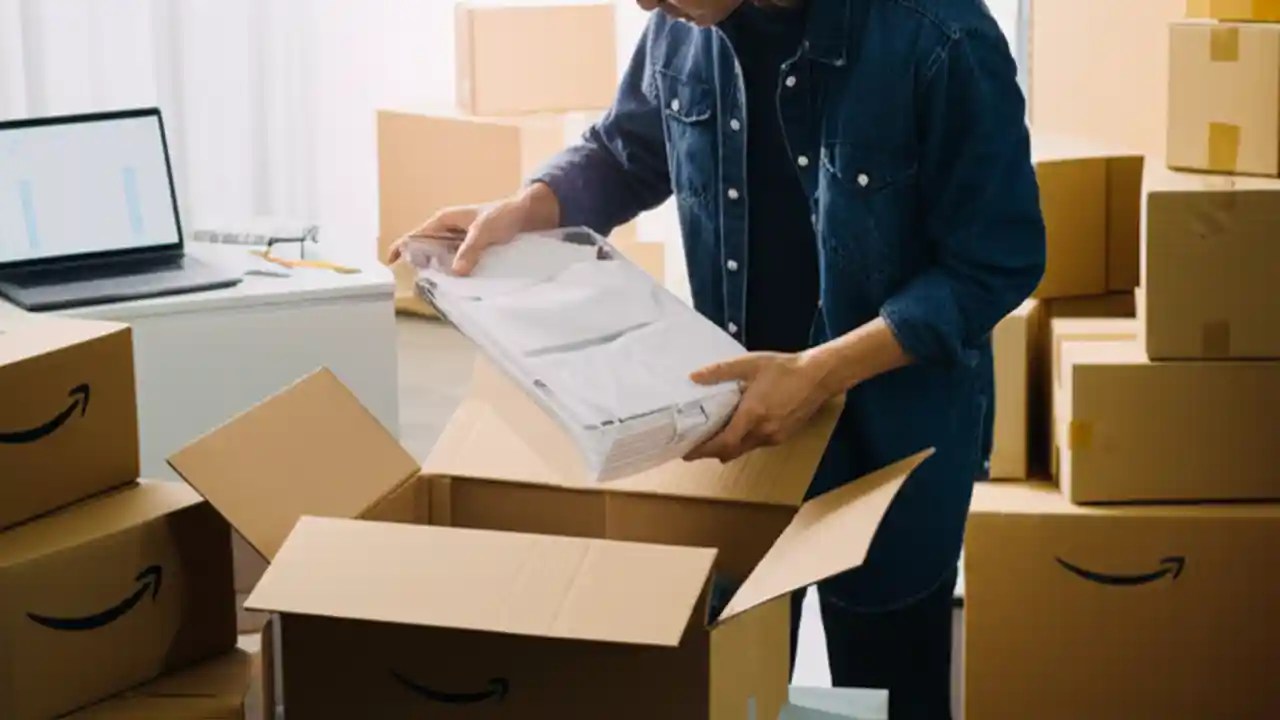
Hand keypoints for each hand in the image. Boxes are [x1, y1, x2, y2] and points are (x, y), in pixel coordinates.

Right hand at [386, 182, 560, 274]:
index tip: (391, 262)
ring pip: (441, 258)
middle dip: (420, 264)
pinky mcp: (470, 249)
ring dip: (438, 270)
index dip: (402, 247)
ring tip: (434, 287)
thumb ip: (470, 250)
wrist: (526, 213)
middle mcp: (448, 230)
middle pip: (426, 249)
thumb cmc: (503, 215)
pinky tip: (455, 284)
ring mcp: (459, 240)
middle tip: (418, 283)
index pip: (416, 234)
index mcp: (444, 220)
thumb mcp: (484, 231)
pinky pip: (456, 262)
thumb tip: (456, 271)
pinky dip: (454, 271)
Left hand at [684, 351, 835, 462]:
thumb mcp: (749, 364)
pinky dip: (743, 442)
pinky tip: (739, 430)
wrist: (819, 376)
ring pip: (744, 449)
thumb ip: (720, 371)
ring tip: (712, 439)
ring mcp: (774, 437)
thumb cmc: (783, 368)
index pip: (724, 443)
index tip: (686, 452)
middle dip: (711, 452)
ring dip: (728, 448)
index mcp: (752, 415)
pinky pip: (757, 444)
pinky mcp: (783, 436)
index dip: (704, 450)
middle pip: (731, 452)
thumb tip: (693, 377)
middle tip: (693, 447)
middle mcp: (763, 431)